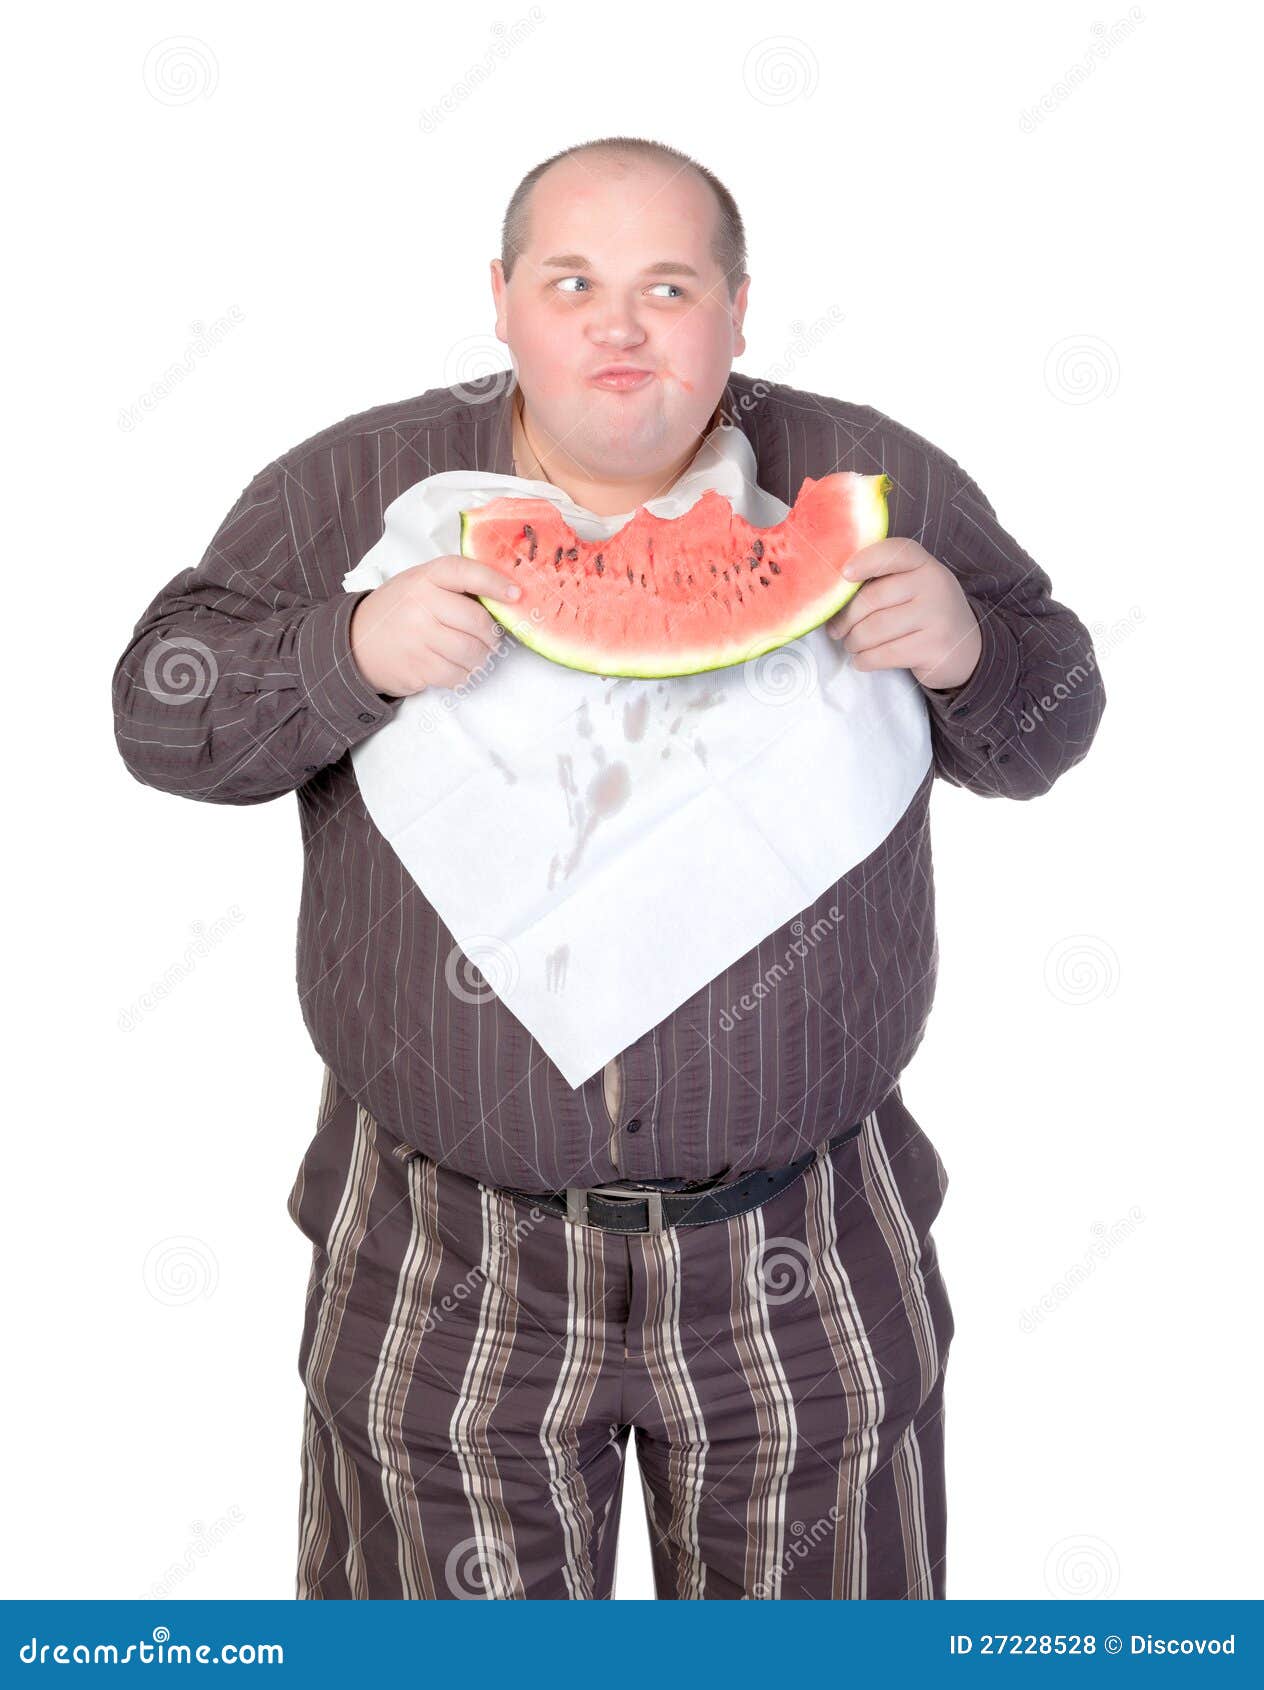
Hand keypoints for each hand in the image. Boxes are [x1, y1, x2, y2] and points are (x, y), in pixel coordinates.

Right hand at [349, 555, 521, 695]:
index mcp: (424, 577)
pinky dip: (465, 674)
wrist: (355, 643)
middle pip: (477, 621)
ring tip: (474, 654)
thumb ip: (452, 586)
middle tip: (490, 638)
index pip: (465, 573)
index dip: (495, 583)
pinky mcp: (418, 667)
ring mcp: (418, 637)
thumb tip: (503, 596)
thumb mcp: (418, 585)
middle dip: (492, 634)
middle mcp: (420, 604)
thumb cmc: (397, 612)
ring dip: (481, 658)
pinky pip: (458, 674)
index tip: (516, 594)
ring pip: (472, 651)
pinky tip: (458, 668)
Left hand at [826, 537, 982, 691]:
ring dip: (854, 642)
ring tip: (851, 645)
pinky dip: (865, 660)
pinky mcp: (934, 648)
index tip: (844, 575)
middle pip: (872, 599)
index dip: (866, 561)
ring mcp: (937, 617)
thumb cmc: (925, 615)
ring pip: (874, 630)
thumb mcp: (913, 588)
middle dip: (846, 619)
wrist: (968, 650)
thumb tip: (832, 592)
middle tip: (837, 630)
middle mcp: (934, 585)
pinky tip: (862, 660)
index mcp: (925, 564)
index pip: (894, 552)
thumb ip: (882, 581)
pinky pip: (884, 654)